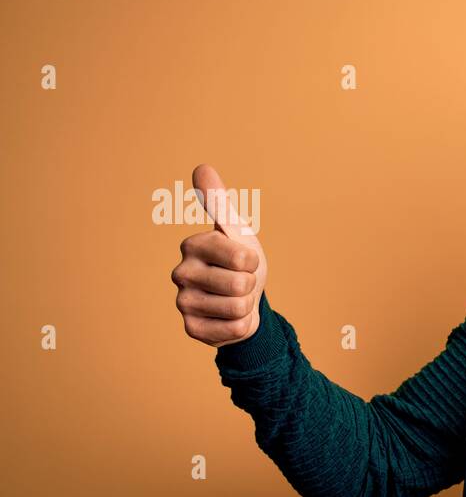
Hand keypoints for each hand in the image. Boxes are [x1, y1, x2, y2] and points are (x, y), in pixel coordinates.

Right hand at [172, 164, 267, 346]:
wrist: (243, 300)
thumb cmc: (241, 262)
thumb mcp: (237, 232)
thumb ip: (219, 203)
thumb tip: (202, 167)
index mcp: (193, 245)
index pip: (242, 258)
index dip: (253, 262)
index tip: (244, 261)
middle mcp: (181, 272)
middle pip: (241, 285)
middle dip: (250, 286)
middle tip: (239, 282)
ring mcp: (182, 302)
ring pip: (238, 309)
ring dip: (245, 306)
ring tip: (234, 299)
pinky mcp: (190, 328)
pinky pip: (233, 330)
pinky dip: (240, 326)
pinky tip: (227, 317)